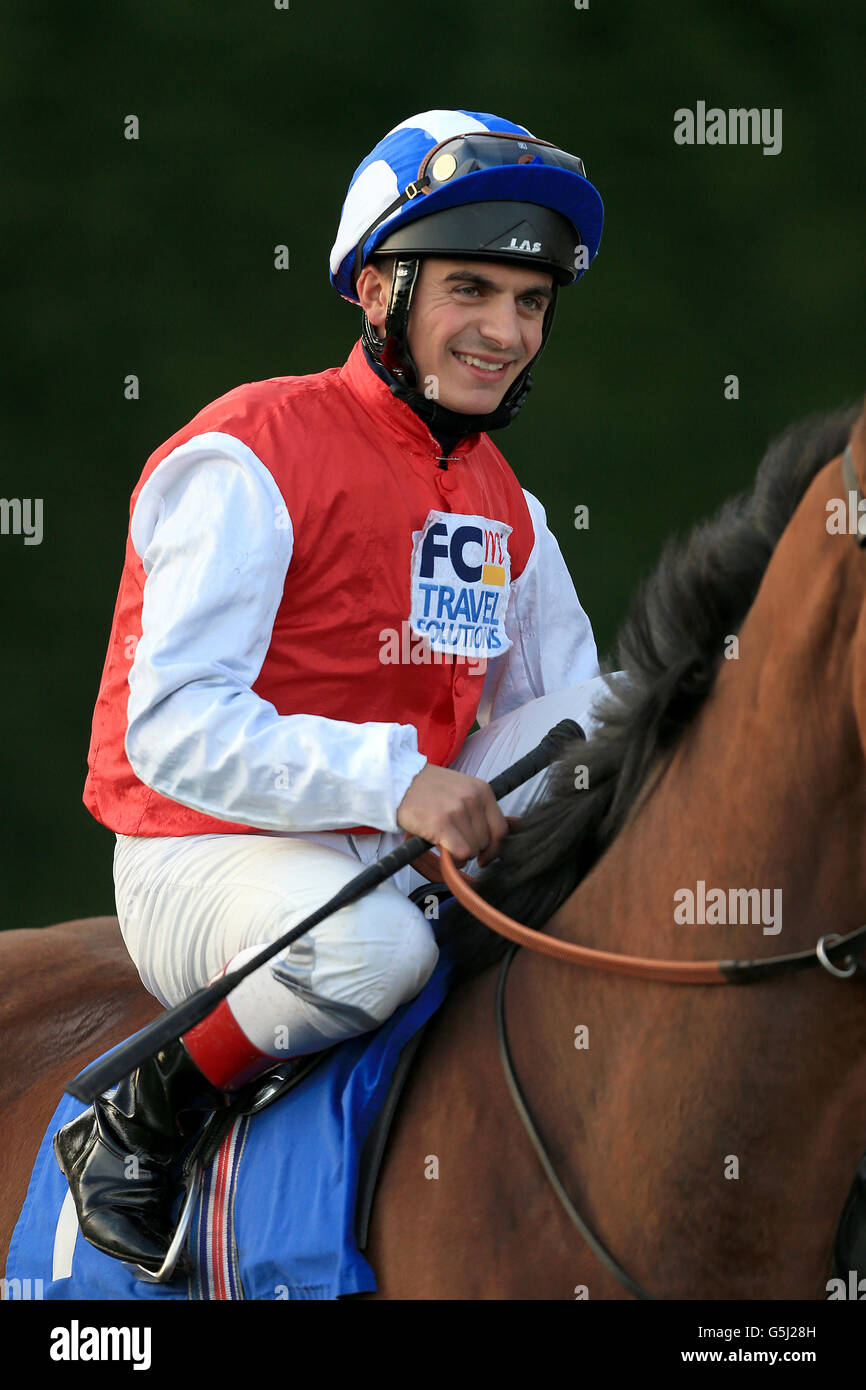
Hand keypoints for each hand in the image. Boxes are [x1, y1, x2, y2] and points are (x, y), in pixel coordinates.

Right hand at [396, 763, 510, 868]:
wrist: (398, 782)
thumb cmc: (427, 789)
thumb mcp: (461, 790)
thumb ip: (479, 810)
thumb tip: (495, 839)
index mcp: (482, 790)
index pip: (501, 829)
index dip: (494, 848)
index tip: (485, 856)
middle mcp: (473, 798)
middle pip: (486, 842)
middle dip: (471, 848)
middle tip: (453, 842)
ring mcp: (458, 810)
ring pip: (473, 849)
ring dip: (459, 853)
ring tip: (443, 841)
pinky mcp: (442, 824)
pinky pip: (460, 853)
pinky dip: (453, 859)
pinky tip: (442, 850)